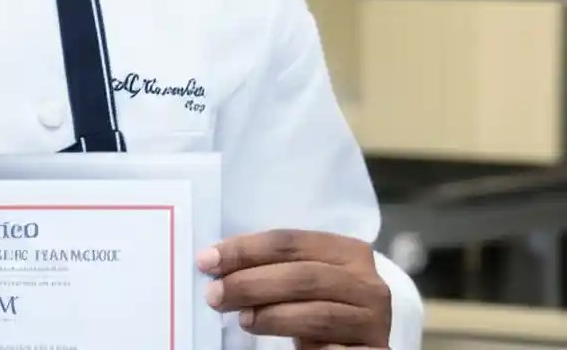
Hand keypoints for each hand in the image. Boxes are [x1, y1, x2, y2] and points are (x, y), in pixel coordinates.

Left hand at [198, 229, 390, 347]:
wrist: (356, 339)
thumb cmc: (318, 301)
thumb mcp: (300, 277)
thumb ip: (271, 267)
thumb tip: (214, 265)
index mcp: (348, 251)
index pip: (289, 242)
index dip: (245, 250)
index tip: (207, 261)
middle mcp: (367, 283)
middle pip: (302, 276)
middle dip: (251, 283)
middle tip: (214, 295)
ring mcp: (373, 320)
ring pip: (316, 315)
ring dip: (270, 316)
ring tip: (242, 319)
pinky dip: (306, 348)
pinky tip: (280, 348)